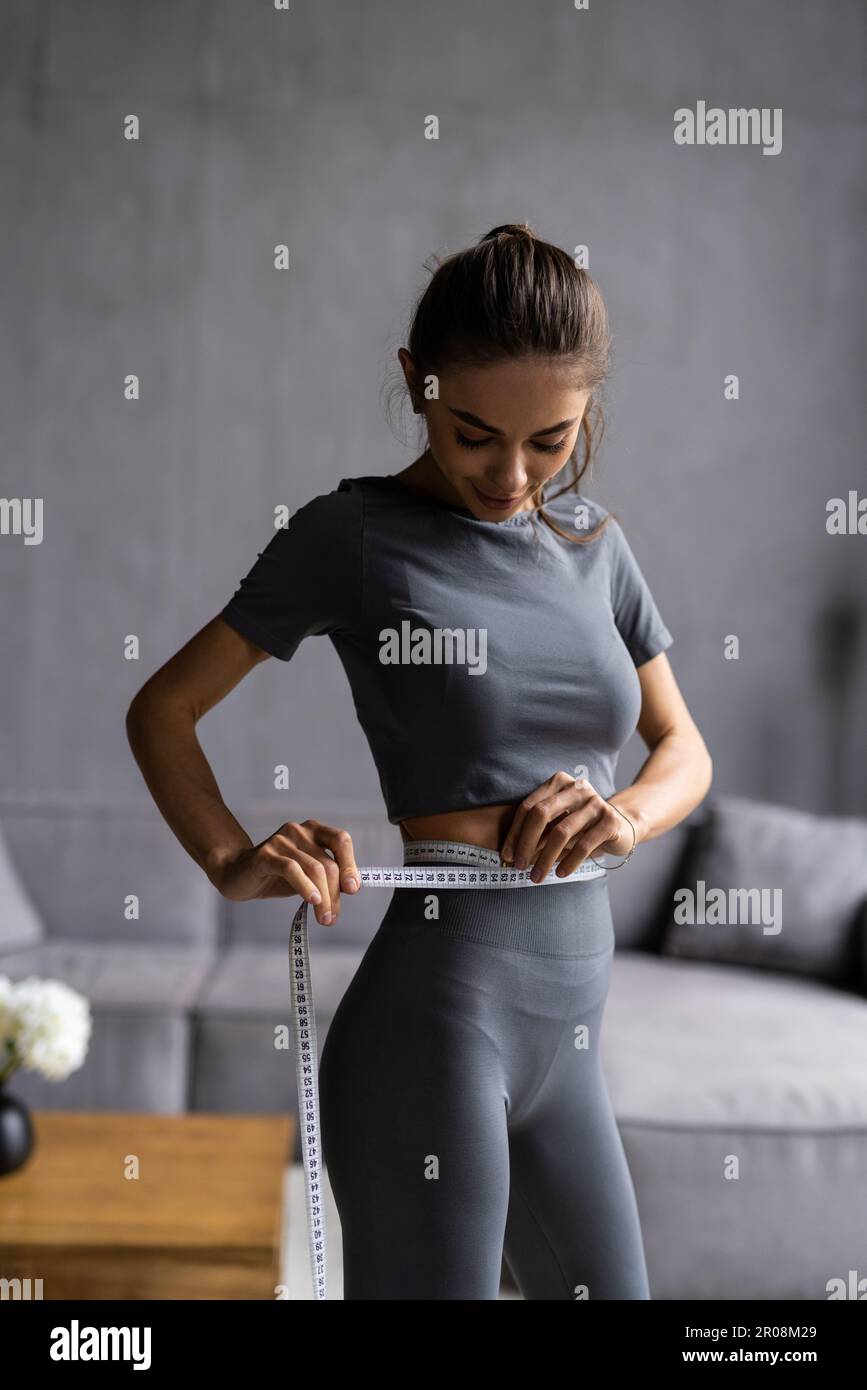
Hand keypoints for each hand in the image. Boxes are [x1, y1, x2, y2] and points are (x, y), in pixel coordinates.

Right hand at [210, 818, 360, 926]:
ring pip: (314, 869)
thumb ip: (327, 878)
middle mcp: (299, 831)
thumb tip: (352, 888)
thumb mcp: (307, 877)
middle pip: (328, 863)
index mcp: (313, 831)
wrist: (237, 876)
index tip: (353, 889)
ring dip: (323, 898)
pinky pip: (291, 869)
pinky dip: (305, 886)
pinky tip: (312, 900)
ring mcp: (281, 841)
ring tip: (324, 918)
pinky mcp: (265, 855)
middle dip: (334, 894)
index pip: (341, 840)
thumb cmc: (276, 876)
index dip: (350, 864)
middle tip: (331, 918)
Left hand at [500, 771, 634, 880]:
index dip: (515, 832)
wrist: (621, 825)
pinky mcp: (609, 820)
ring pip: (561, 832)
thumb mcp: (557, 823)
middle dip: (526, 843)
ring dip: (545, 859)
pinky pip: (583, 845)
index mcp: (558, 782)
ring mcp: (595, 802)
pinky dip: (569, 862)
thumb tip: (511, 854)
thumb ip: (537, 832)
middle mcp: (576, 787)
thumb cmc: (580, 825)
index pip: (529, 806)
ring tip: (536, 876)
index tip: (506, 855)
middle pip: (541, 814)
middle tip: (518, 866)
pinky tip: (560, 874)